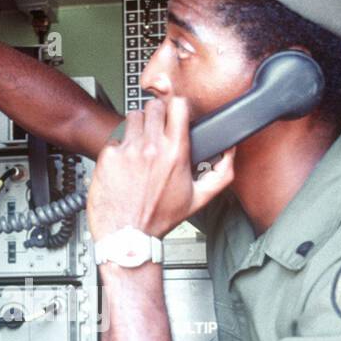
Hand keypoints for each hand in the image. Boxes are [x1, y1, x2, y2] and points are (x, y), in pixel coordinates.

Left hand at [86, 95, 234, 242]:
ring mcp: (128, 149)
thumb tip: (231, 151)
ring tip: (139, 146)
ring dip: (137, 127)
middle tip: (155, 131)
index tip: (175, 114)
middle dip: (156, 116)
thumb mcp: (199, 199)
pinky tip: (124, 164)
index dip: (177, 107)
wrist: (127, 235)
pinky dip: (119, 148)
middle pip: (153, 106)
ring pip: (133, 117)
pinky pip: (115, 139)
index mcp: (176, 152)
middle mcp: (152, 147)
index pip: (177, 106)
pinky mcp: (109, 156)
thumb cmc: (160, 219)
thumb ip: (221, 173)